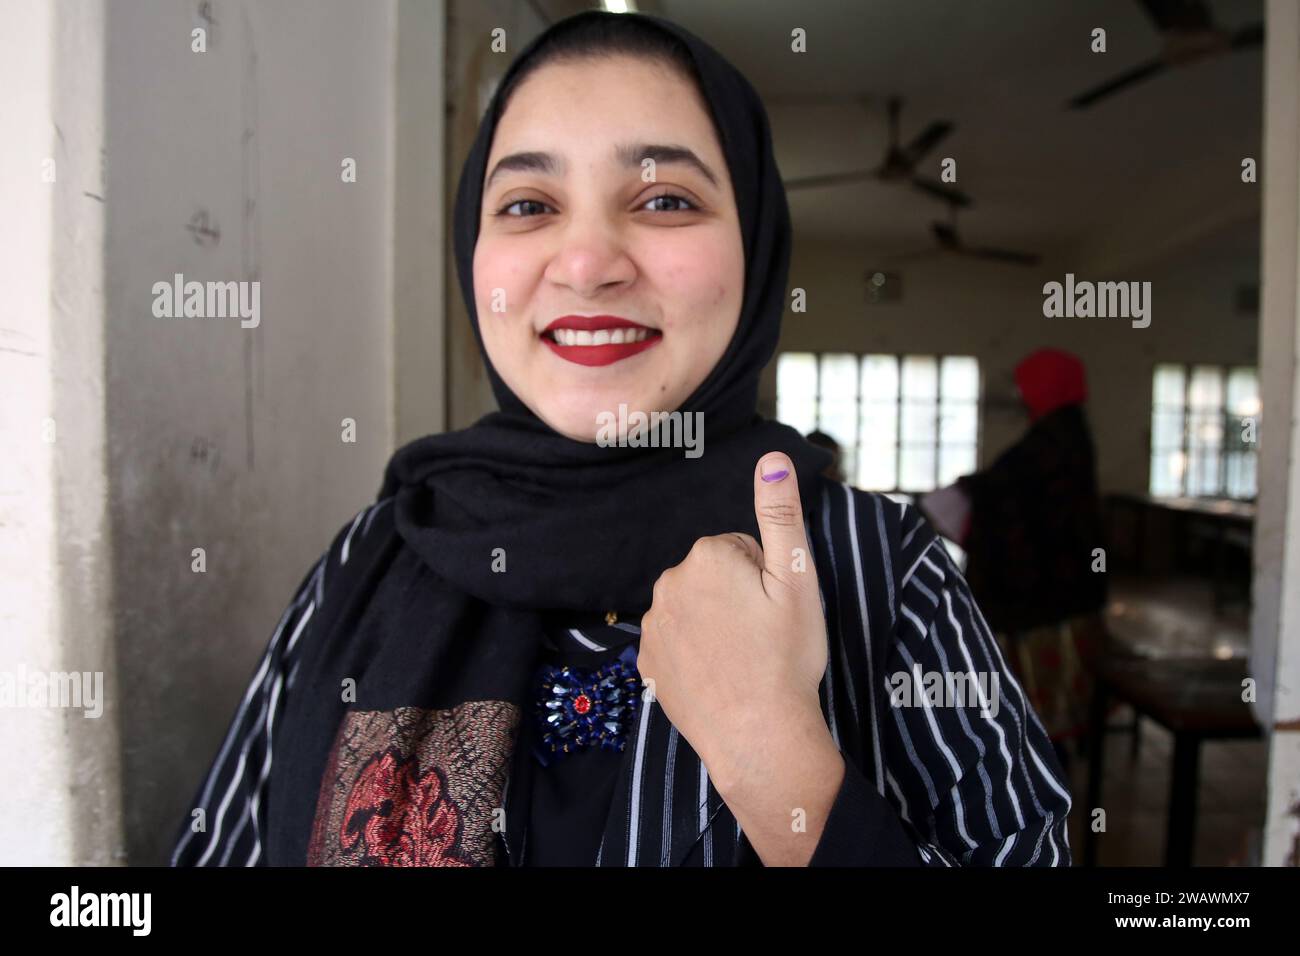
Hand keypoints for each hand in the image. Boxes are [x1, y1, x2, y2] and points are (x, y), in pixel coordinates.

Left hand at [639, 452, 844, 862]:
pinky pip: (675, 642)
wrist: (758, 736)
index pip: (740, 549)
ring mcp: (653, 625)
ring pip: (693, 609)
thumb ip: (781, 514)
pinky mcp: (647, 663)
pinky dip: (695, 654)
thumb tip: (773, 458)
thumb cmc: (785, 656)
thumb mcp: (796, 580)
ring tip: (743, 659)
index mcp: (706, 557)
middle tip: (762, 636)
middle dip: (736, 597)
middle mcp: (668, 583)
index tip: (773, 610)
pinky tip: (719, 676)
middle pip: (713, 576)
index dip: (764, 578)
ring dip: (714, 625)